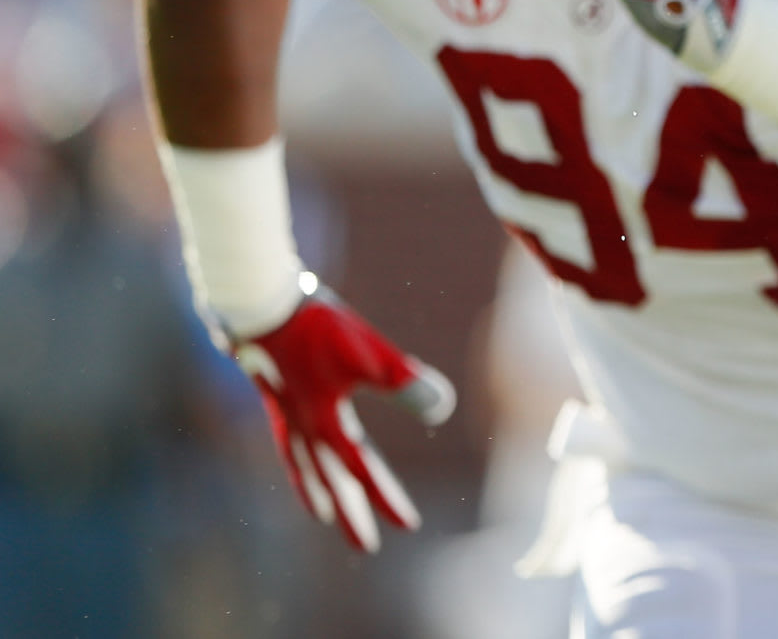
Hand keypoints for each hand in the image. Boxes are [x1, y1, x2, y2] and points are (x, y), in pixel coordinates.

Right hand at [229, 283, 456, 552]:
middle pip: (331, 480)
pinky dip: (298, 459)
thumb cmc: (317, 328)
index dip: (386, 497)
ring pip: (303, 465)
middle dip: (350, 513)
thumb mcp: (370, 354)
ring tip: (324, 514)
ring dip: (317, 491)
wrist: (261, 305)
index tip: (408, 525)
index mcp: (326, 424)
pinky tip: (303, 454)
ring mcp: (286, 413)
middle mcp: (303, 427)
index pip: (363, 471)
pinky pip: (287, 440)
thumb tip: (443, 407)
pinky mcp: (277, 394)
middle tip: (365, 547)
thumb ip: (405, 382)